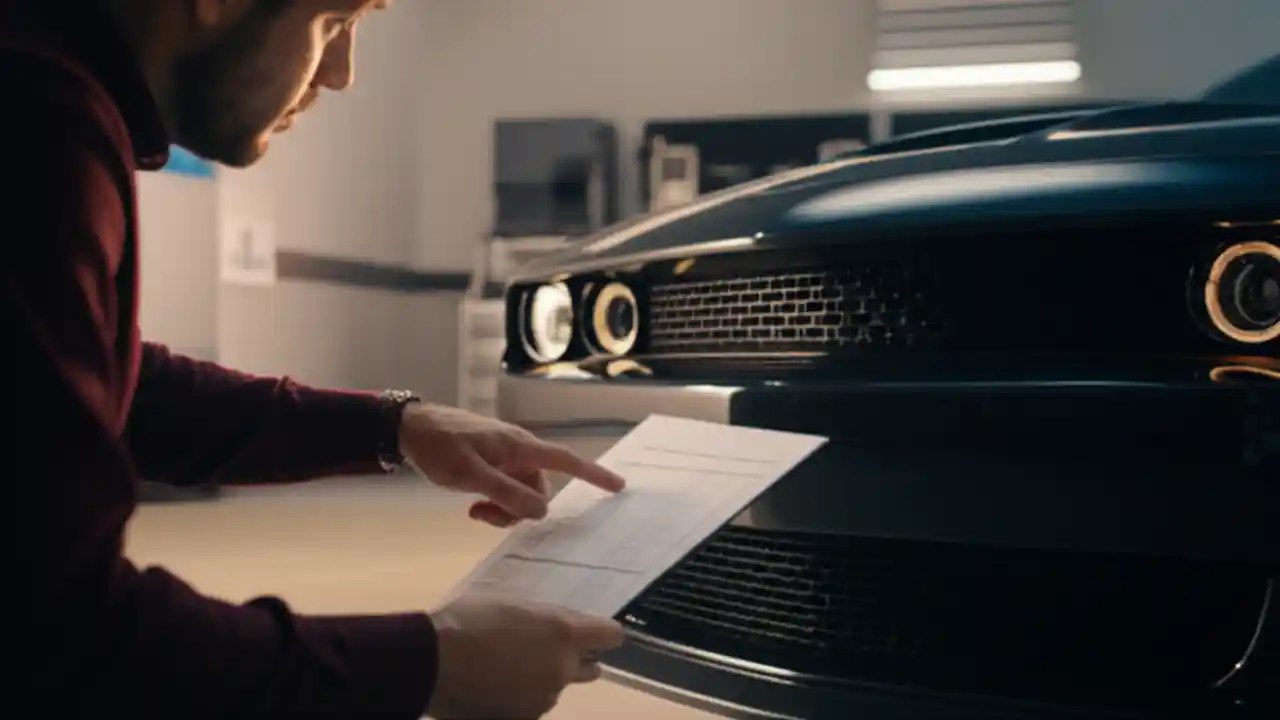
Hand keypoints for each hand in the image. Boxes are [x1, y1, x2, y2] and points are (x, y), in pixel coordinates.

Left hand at [399, 404, 625, 526]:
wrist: (410, 428)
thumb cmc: (440, 447)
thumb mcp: (470, 474)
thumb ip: (506, 492)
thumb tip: (541, 511)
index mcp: (520, 447)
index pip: (566, 460)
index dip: (594, 474)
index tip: (618, 486)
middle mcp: (519, 450)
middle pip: (540, 488)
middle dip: (521, 509)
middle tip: (483, 515)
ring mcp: (505, 456)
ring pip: (522, 492)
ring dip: (504, 508)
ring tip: (474, 510)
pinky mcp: (491, 461)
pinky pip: (507, 487)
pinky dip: (495, 500)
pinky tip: (472, 503)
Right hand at [427, 596, 625, 718]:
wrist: (431, 661)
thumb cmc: (468, 621)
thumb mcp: (513, 606)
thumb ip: (546, 619)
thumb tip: (563, 627)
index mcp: (563, 634)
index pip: (610, 635)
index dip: (602, 633)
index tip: (592, 634)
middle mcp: (561, 669)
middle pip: (590, 668)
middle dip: (575, 660)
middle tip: (544, 650)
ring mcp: (544, 699)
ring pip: (556, 687)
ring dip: (543, 679)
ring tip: (506, 668)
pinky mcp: (524, 719)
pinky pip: (533, 705)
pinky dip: (522, 698)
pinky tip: (496, 688)